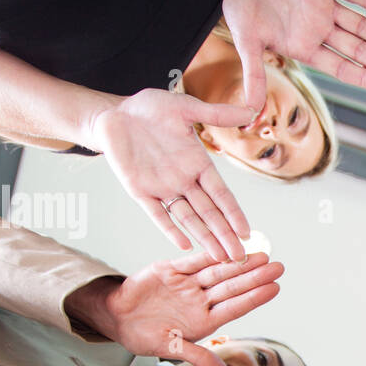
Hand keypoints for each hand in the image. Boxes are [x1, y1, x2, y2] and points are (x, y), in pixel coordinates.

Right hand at [67, 250, 282, 365]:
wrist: (116, 317)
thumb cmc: (143, 336)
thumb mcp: (170, 348)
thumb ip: (197, 357)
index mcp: (203, 321)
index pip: (234, 308)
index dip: (254, 297)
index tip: (275, 288)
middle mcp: (200, 301)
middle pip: (232, 287)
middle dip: (255, 277)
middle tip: (278, 266)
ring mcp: (188, 285)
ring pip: (217, 272)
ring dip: (238, 263)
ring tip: (262, 255)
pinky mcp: (172, 270)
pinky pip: (194, 260)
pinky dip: (210, 254)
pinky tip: (229, 246)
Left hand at [86, 89, 252, 261]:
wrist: (114, 113)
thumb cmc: (150, 108)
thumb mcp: (186, 108)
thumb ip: (217, 114)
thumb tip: (250, 112)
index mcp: (197, 163)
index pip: (221, 194)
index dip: (234, 213)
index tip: (247, 232)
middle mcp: (183, 180)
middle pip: (209, 213)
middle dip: (224, 235)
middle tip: (239, 257)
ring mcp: (162, 188)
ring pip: (188, 218)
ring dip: (204, 237)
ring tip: (219, 258)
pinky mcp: (139, 191)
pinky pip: (157, 214)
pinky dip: (170, 229)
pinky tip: (185, 245)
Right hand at [223, 0, 365, 108]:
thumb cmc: (241, 6)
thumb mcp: (246, 41)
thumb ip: (254, 73)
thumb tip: (249, 111)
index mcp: (306, 47)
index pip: (341, 66)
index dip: (364, 76)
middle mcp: (320, 29)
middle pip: (358, 50)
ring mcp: (325, 5)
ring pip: (360, 24)